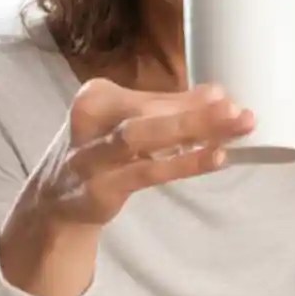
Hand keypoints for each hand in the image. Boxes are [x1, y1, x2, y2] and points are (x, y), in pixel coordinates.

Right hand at [36, 79, 254, 225]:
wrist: (53, 202)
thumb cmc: (100, 154)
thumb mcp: (127, 125)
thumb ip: (169, 110)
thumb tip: (218, 93)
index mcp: (97, 96)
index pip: (153, 97)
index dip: (192, 99)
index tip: (228, 97)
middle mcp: (90, 119)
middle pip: (150, 113)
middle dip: (198, 112)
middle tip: (240, 112)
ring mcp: (91, 155)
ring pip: (146, 137)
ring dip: (193, 132)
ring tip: (233, 131)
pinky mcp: (100, 187)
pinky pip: (148, 172)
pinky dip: (184, 163)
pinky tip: (214, 158)